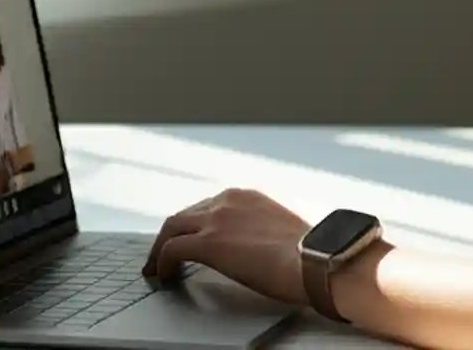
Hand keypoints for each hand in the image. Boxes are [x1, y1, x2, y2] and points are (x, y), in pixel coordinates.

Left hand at [143, 189, 311, 305]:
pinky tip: (163, 275)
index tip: (190, 238)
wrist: (315, 260)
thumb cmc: (307, 253)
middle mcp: (227, 201)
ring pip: (172, 228)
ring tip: (157, 266)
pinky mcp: (208, 243)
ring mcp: (216, 220)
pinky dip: (162, 262)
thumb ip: (260, 231)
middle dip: (171, 234)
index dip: (193, 225)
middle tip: (162, 253)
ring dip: (160, 248)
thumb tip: (256, 250)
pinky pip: (172, 249)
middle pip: (184, 215)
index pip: (207, 207)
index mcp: (246, 197)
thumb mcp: (279, 230)